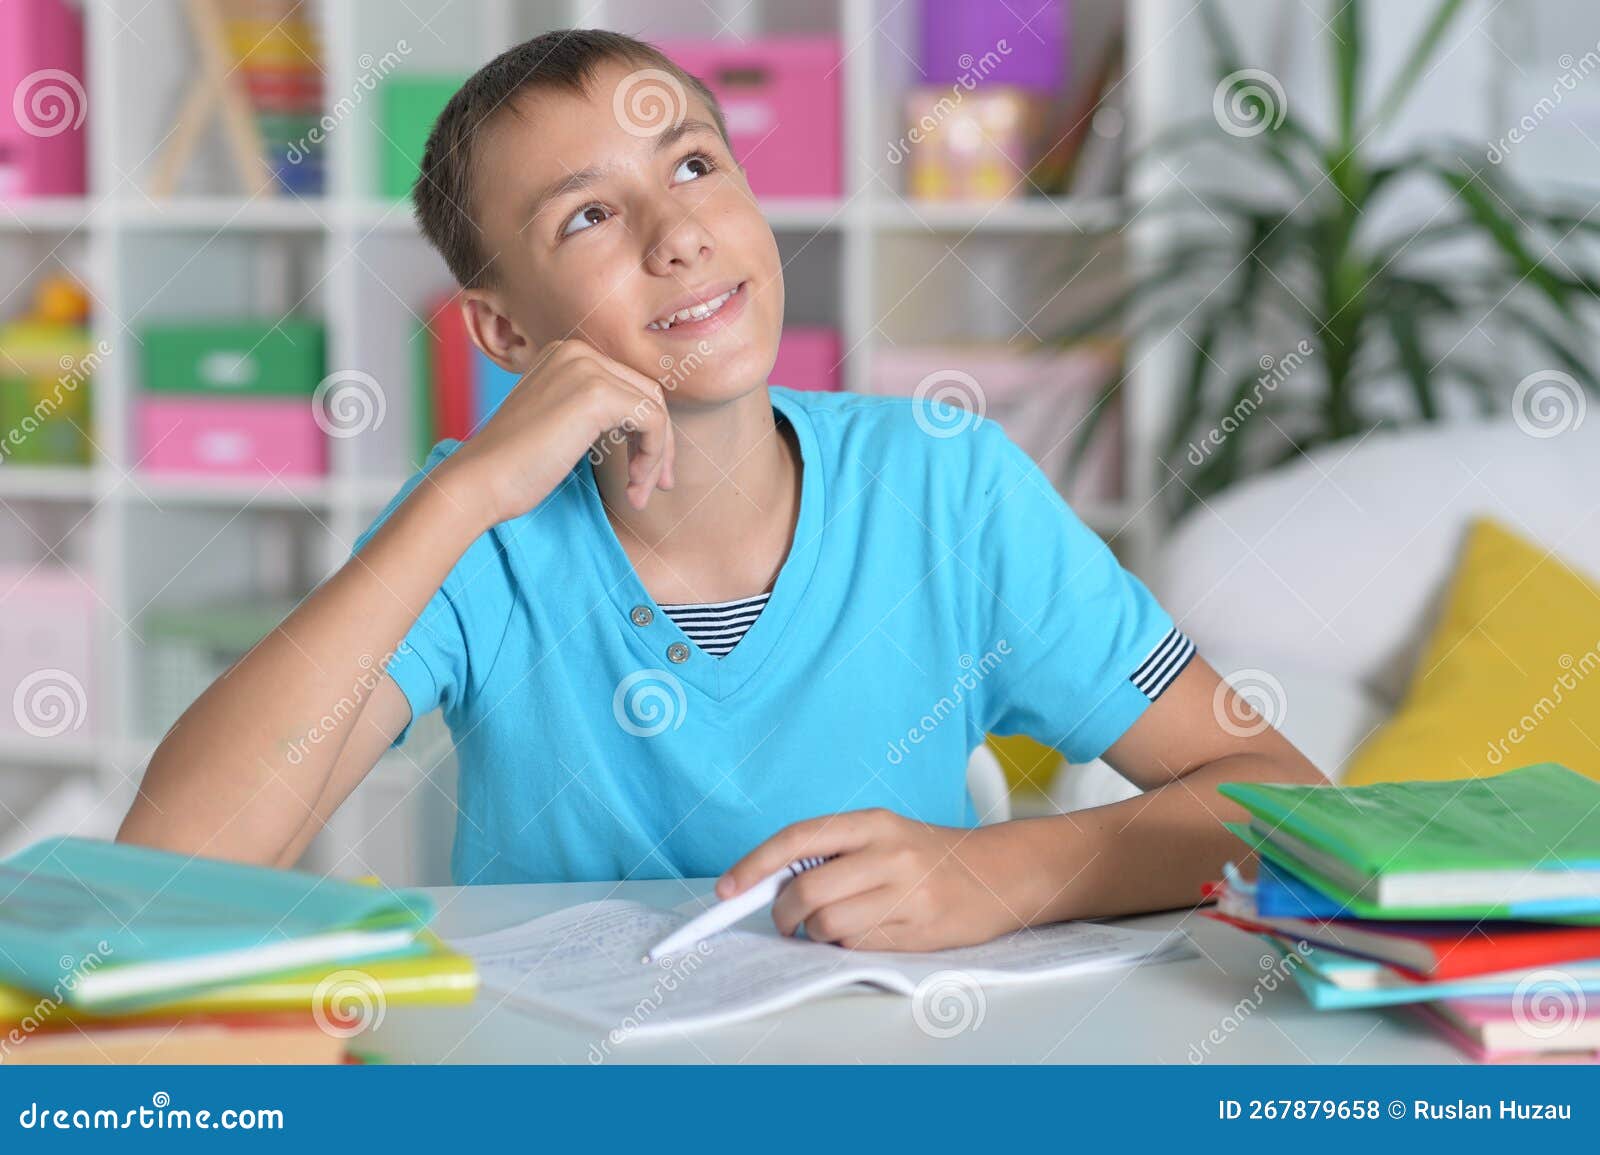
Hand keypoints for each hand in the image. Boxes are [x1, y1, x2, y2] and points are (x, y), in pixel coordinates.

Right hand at [439, 338, 675, 527]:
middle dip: (658, 444)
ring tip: (640, 494)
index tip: (645, 473)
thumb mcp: (560, 425)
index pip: (629, 386)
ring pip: (655, 410)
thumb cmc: (515, 466)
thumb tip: (647, 425)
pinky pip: (652, 422)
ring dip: (655, 457)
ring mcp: (586, 368)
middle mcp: (577, 351)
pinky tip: (634, 487)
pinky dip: (652, 458)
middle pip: (648, 394)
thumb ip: (593, 414)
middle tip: (655, 486)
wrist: (480, 480)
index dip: (646, 432)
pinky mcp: (597, 393)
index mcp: (566, 354)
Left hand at [715, 808, 1024, 951]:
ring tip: (835, 925)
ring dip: (817, 935)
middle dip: (784, 914)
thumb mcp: (883, 834)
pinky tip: (868, 931)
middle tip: (786, 920)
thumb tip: (768, 883)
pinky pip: (856, 946)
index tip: (727, 890)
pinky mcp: (917, 931)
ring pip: (827, 927)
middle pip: (806, 893)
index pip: (797, 840)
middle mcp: (887, 854)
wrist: (1001, 872)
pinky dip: (847, 945)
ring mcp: (904, 894)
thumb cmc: (929, 855)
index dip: (754, 866)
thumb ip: (833, 851)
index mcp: (872, 823)